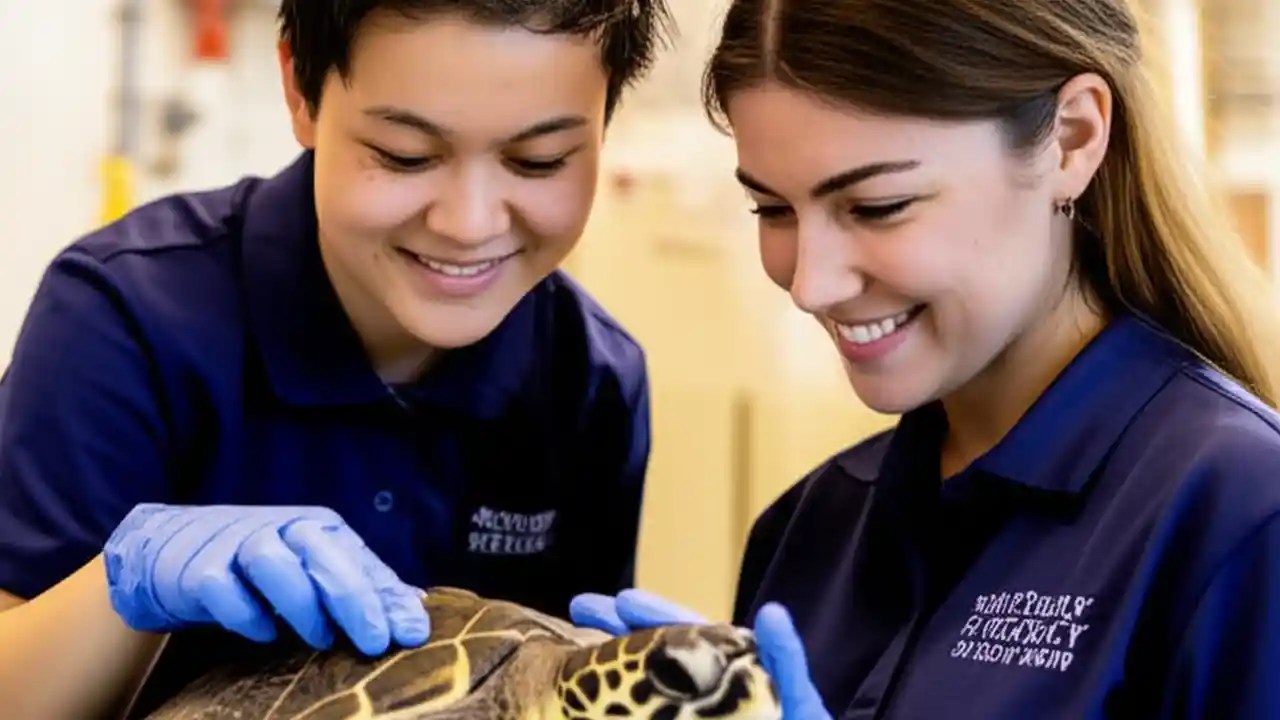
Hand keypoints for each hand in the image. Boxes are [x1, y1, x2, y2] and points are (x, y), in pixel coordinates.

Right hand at [102, 503, 430, 654]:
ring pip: (271, 561)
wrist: (174, 550)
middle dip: (353, 598)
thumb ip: (364, 591)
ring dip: (300, 603)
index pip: (362, 561)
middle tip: (375, 643)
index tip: (414, 635)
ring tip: (319, 640)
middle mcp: (283, 529)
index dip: (389, 598)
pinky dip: (244, 613)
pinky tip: (265, 633)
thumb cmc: (260, 566)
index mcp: (319, 529)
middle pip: (322, 552)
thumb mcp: (315, 572)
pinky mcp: (198, 568)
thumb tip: (416, 615)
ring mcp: (238, 544)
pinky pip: (219, 586)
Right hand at [570, 591, 829, 718]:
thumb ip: (784, 659)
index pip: (684, 632)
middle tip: (581, 606)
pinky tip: (583, 700)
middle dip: (617, 628)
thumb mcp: (797, 696)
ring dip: (607, 663)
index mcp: (727, 668)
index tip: (620, 599)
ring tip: (568, 650)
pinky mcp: (672, 718)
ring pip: (642, 682)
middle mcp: (702, 688)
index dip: (653, 614)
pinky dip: (610, 704)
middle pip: (653, 651)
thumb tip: (772, 612)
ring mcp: (686, 707)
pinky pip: (639, 712)